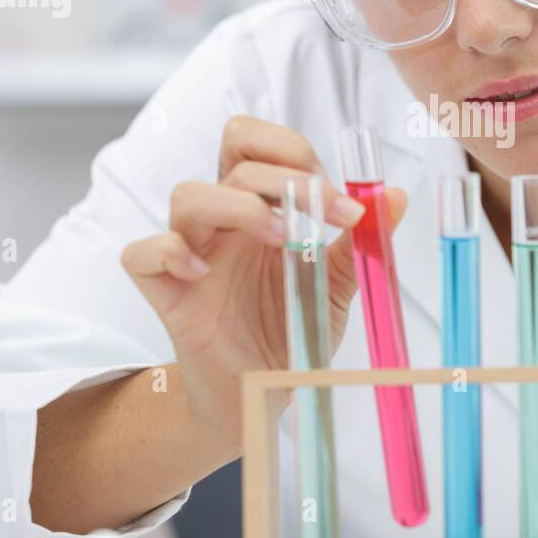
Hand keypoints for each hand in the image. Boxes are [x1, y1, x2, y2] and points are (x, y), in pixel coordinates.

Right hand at [120, 115, 407, 450]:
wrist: (262, 395)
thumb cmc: (292, 330)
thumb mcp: (336, 286)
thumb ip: (359, 242)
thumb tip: (396, 196)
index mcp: (261, 208)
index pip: (255, 142)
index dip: (294, 151)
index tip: (341, 201)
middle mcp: (224, 222)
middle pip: (231, 156)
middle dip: (283, 174)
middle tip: (321, 214)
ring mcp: (191, 253)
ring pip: (187, 194)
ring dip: (238, 205)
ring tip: (281, 238)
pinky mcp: (165, 292)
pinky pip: (141, 254)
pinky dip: (168, 252)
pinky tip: (204, 274)